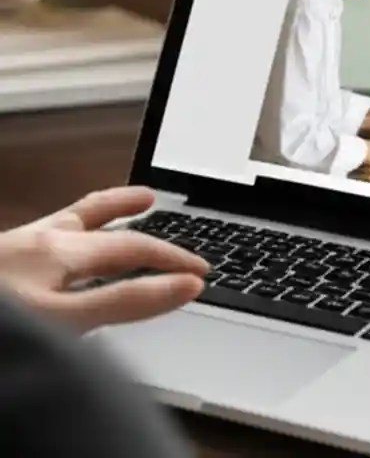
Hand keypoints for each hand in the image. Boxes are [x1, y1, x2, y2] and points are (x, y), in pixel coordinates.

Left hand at [0, 187, 208, 331]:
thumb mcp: (65, 318)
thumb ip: (124, 301)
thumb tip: (186, 286)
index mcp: (62, 249)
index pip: (134, 247)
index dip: (172, 258)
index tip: (200, 273)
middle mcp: (41, 239)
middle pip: (106, 227)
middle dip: (147, 232)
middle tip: (179, 242)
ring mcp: (16, 245)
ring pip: (75, 222)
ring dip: (110, 214)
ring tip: (139, 201)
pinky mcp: (0, 257)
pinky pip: (49, 235)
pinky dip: (75, 232)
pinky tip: (67, 243)